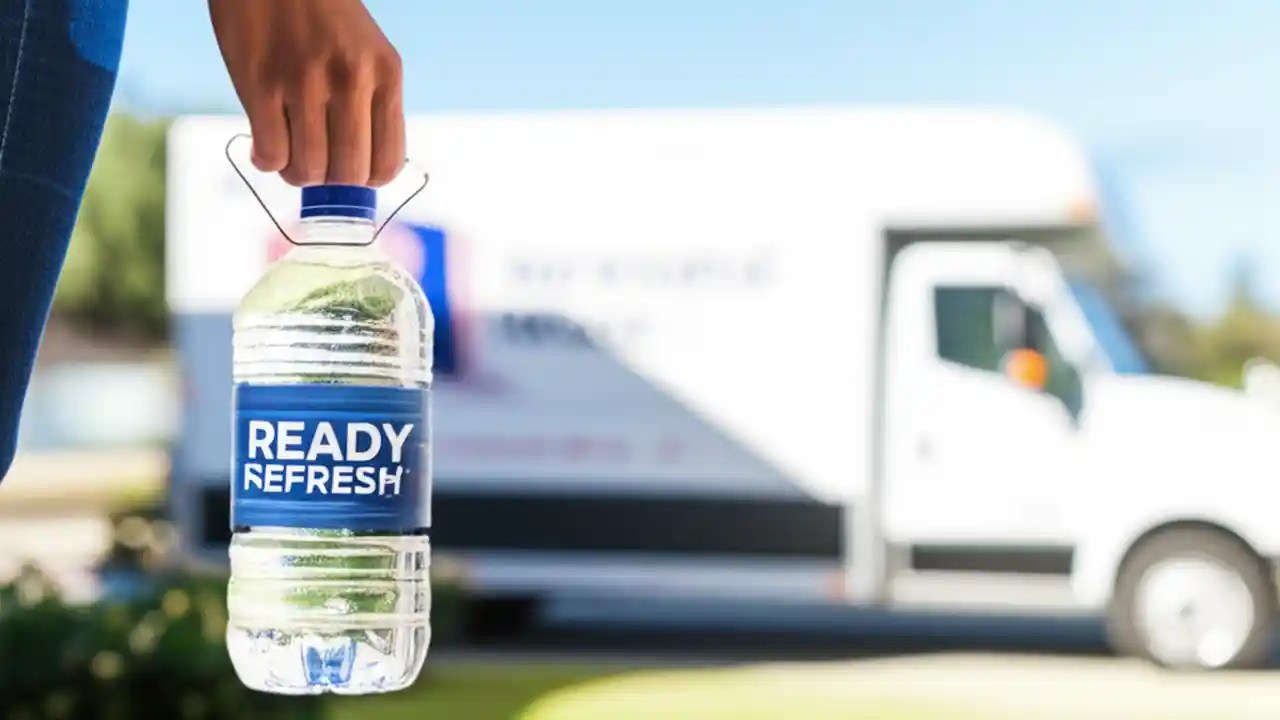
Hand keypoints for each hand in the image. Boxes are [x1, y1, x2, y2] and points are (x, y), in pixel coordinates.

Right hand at [209, 0, 404, 186]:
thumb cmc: (320, 16)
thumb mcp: (366, 52)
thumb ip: (370, 103)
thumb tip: (360, 172)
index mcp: (384, 74)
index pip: (389, 162)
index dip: (367, 181)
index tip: (350, 172)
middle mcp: (350, 80)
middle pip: (348, 174)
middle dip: (330, 182)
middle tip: (316, 163)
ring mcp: (305, 82)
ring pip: (308, 169)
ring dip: (296, 172)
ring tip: (289, 152)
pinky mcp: (260, 83)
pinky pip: (271, 153)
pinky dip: (267, 160)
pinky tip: (265, 141)